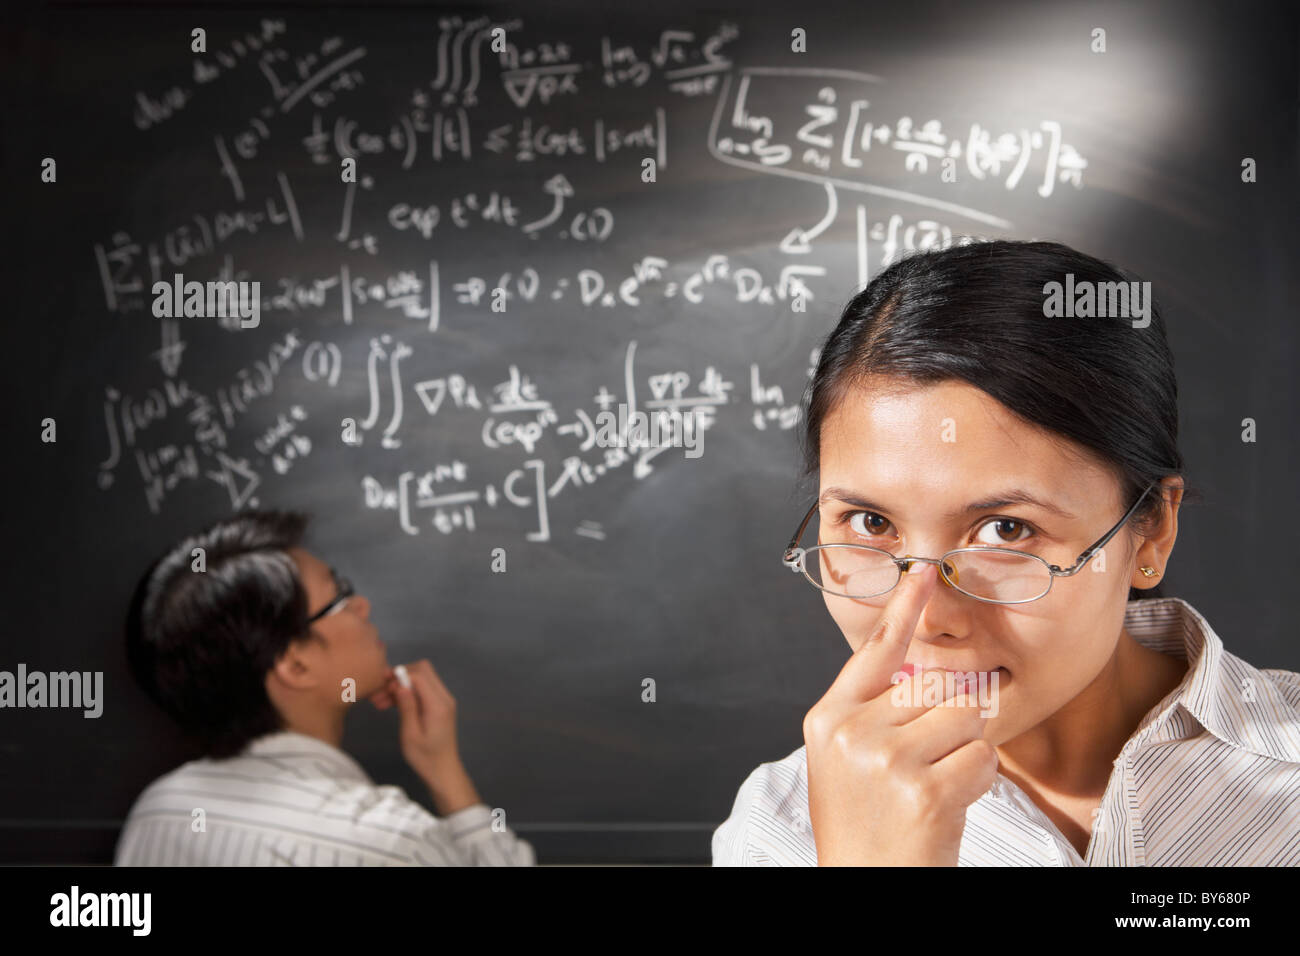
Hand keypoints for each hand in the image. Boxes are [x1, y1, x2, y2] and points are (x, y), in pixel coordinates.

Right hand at [385, 659, 463, 782]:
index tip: (383, 686)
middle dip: (399, 677)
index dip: (400, 676)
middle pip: (422, 671)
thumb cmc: (425, 758)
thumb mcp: (411, 734)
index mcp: (438, 705)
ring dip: (400, 686)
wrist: (442, 771)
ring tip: (378, 701)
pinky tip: (388, 704)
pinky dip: (406, 694)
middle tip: (379, 691)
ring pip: (420, 681)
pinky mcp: (438, 707)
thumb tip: (399, 685)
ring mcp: (442, 701)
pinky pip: (422, 692)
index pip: (420, 676)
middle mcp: (444, 698)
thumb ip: (407, 707)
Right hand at [802, 563, 998, 865]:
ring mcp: (885, 760)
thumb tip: (927, 672)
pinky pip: (981, 757)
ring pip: (964, 717)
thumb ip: (872, 713)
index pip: (875, 651)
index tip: (924, 574)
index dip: (904, 608)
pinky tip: (948, 804)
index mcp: (828, 718)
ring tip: (937, 785)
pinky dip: (977, 781)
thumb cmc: (863, 828)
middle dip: (950, 719)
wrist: (864, 889)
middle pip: (936, 686)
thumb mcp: (844, 762)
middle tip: (929, 764)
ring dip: (966, 751)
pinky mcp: (923, 790)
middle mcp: (851, 732)